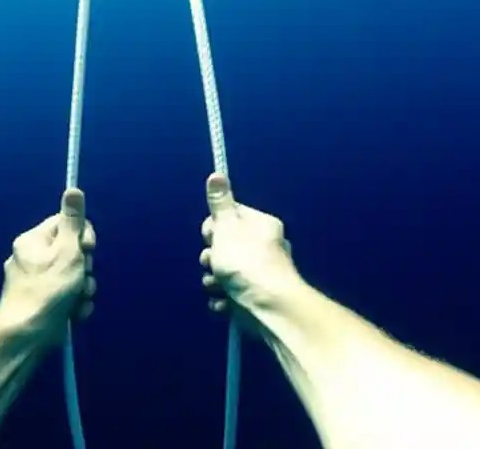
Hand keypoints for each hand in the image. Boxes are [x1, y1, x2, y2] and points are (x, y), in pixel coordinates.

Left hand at [0, 188, 96, 342]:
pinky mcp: (43, 303)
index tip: (86, 248)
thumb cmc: (48, 289)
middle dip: (84, 268)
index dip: (83, 235)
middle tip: (80, 279)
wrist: (27, 335)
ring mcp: (37, 282)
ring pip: (73, 276)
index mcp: (33, 240)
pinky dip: (75, 304)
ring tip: (76, 301)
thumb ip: (73, 222)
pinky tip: (74, 314)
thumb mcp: (66, 251)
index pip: (66, 223)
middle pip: (72, 251)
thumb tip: (73, 189)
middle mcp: (31, 258)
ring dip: (82, 289)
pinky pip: (67, 296)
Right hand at [200, 173, 300, 316]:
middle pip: (224, 246)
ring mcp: (259, 275)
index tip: (211, 234)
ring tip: (220, 286)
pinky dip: (224, 300)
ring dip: (214, 281)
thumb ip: (220, 203)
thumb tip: (217, 173)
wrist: (268, 307)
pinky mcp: (253, 299)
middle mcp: (263, 247)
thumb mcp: (228, 227)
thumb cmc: (246, 262)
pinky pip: (228, 295)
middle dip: (212, 258)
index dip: (214, 226)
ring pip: (223, 273)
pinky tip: (226, 302)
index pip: (230, 216)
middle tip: (214, 262)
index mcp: (261, 225)